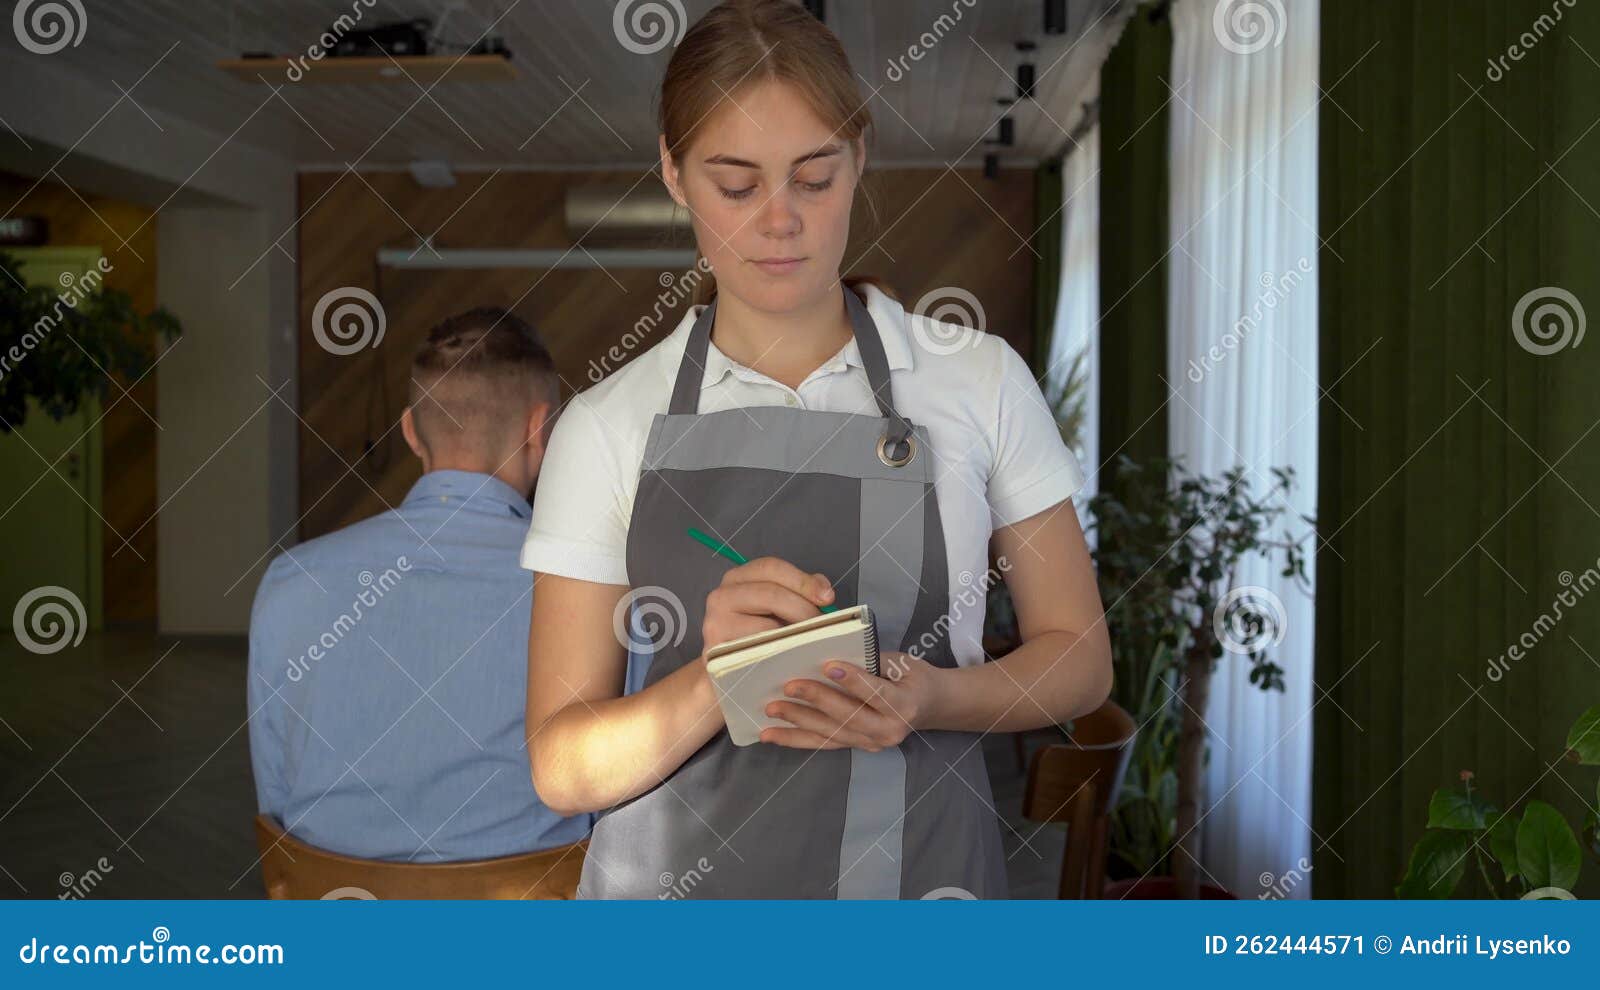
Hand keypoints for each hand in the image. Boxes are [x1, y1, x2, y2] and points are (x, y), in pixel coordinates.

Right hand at [700, 556, 835, 652]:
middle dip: (803, 608)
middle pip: (770, 593)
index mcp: (737, 578)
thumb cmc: (756, 636)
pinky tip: (792, 657)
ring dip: (794, 634)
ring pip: (766, 625)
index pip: (770, 568)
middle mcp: (721, 596)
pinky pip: (759, 651)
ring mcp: (716, 624)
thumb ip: (798, 592)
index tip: (828, 597)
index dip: (802, 580)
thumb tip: (823, 591)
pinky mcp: (719, 652)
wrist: (725, 673)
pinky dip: (781, 653)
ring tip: (809, 642)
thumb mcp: (775, 608)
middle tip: (822, 624)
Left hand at [760, 651, 946, 750]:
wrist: (929, 706)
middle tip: (789, 685)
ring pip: (830, 733)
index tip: (828, 665)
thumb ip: (873, 660)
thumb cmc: (914, 677)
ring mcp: (871, 742)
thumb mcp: (903, 663)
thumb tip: (837, 652)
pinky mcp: (857, 746)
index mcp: (904, 705)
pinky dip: (795, 739)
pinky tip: (770, 735)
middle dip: (816, 700)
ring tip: (772, 710)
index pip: (875, 692)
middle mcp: (888, 730)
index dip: (852, 680)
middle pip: (848, 716)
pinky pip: (823, 743)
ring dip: (797, 722)